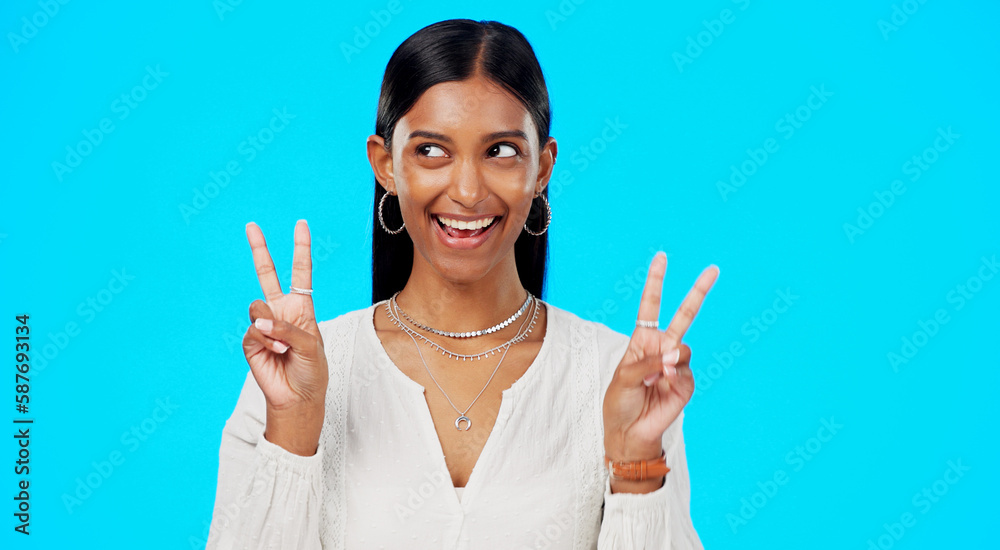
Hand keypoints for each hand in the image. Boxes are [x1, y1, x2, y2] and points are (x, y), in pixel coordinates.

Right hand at [242, 220, 327, 453]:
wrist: (298, 397)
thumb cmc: (312, 370)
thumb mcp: (311, 345)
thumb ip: (288, 329)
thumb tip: (259, 321)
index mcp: (301, 307)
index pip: (300, 272)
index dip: (301, 248)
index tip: (301, 224)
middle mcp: (280, 311)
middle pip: (267, 274)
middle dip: (259, 249)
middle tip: (251, 225)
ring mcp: (264, 325)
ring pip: (257, 307)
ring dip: (271, 325)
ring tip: (283, 345)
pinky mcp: (250, 341)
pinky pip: (254, 331)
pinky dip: (267, 341)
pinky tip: (277, 353)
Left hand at [603, 252, 717, 488]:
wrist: (629, 434)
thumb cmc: (619, 404)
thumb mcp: (623, 378)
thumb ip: (648, 362)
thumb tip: (675, 355)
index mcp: (642, 341)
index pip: (650, 306)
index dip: (656, 282)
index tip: (662, 258)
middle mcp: (661, 349)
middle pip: (683, 315)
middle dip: (698, 292)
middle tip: (714, 269)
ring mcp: (676, 366)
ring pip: (684, 347)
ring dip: (670, 358)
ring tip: (657, 374)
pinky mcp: (686, 384)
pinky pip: (685, 370)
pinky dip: (674, 375)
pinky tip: (663, 383)